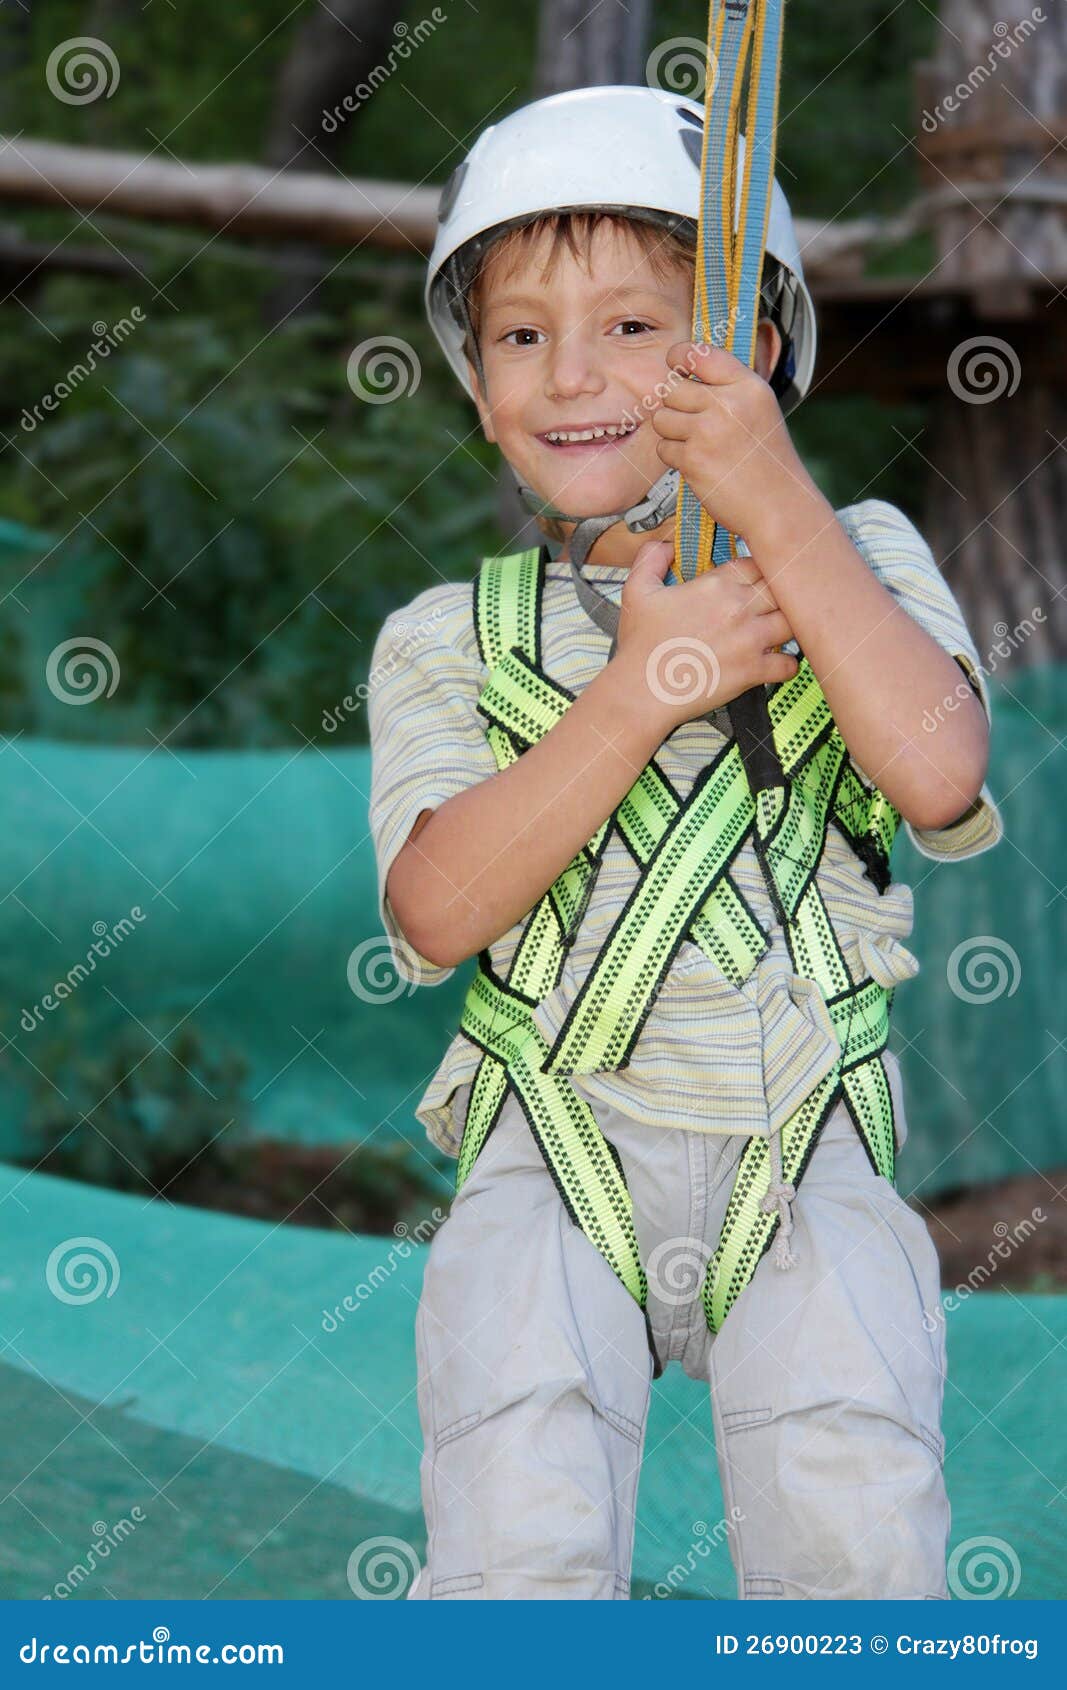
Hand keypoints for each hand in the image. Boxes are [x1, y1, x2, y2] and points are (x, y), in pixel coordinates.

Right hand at [614, 538, 798, 732]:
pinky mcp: (753, 671)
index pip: (758, 563)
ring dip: (789, 625)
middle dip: (782, 593)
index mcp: (716, 585)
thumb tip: (664, 544)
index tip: (756, 580)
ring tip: (780, 631)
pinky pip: (788, 664)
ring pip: (792, 622)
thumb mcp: (635, 591)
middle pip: (783, 587)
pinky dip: (787, 665)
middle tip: (774, 604)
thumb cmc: (639, 644)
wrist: (640, 690)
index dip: (761, 568)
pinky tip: (777, 663)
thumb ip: (651, 559)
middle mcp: (738, 608)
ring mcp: (750, 640)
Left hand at [651, 341, 822, 546]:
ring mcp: (708, 431)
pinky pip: (664, 448)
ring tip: (696, 444)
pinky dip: (675, 458)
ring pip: (661, 418)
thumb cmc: (767, 461)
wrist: (779, 507)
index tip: (675, 365)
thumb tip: (684, 370)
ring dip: (671, 432)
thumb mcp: (760, 409)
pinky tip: (699, 464)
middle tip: (690, 421)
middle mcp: (729, 403)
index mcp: (749, 386)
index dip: (678, 357)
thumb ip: (728, 387)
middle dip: (673, 404)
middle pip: (671, 387)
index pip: (699, 353)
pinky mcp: (693, 459)